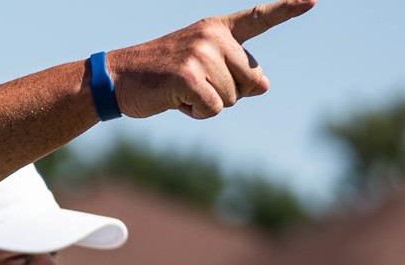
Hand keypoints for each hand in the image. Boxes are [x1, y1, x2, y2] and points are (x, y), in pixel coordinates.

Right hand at [107, 0, 315, 118]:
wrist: (116, 78)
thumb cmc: (160, 76)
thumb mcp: (200, 68)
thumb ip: (235, 74)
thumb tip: (263, 85)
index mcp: (218, 29)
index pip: (260, 18)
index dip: (289, 9)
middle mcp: (213, 36)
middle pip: (251, 81)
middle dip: (227, 93)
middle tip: (192, 85)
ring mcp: (200, 54)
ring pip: (232, 98)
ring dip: (207, 104)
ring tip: (179, 91)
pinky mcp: (188, 76)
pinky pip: (214, 108)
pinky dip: (196, 113)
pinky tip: (174, 100)